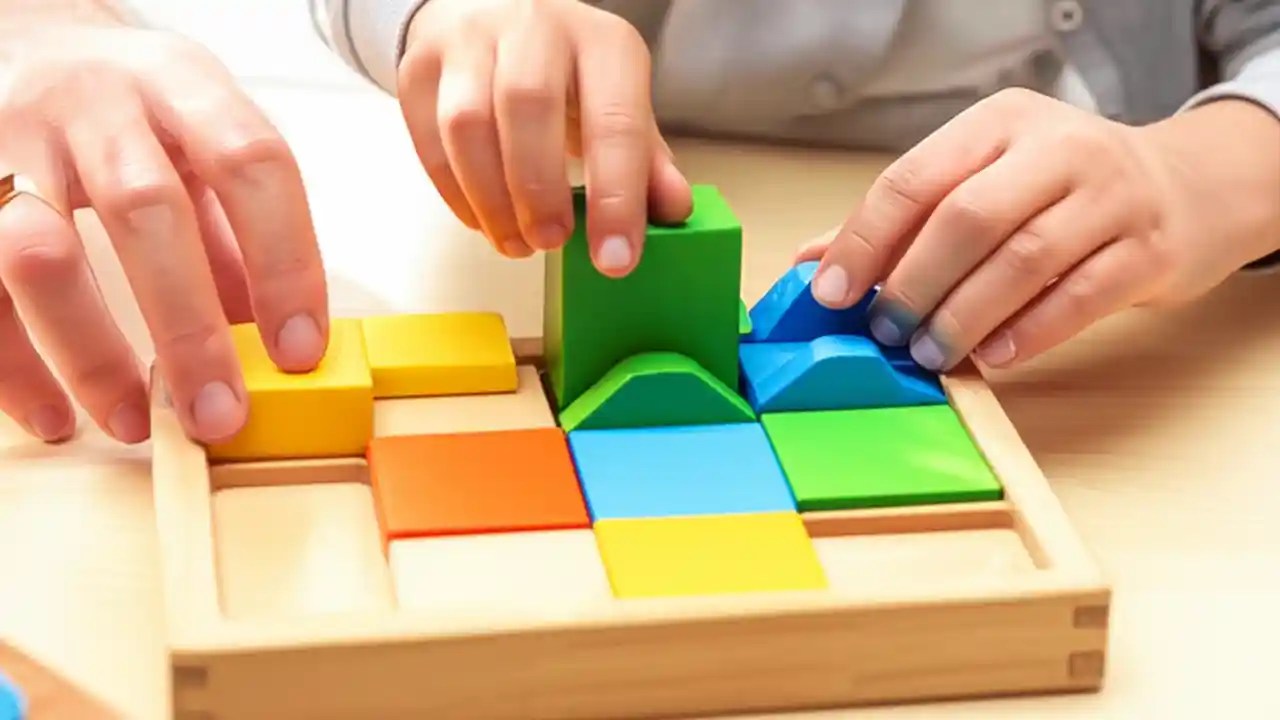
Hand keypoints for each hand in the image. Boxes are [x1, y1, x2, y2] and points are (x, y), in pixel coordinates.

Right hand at [0, 20, 327, 444]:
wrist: (22, 37)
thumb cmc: (129, 106)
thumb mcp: (198, 140)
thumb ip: (238, 230)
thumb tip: (278, 338)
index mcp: (180, 83)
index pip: (252, 164)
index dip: (285, 261)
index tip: (299, 351)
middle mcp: (95, 101)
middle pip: (146, 211)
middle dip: (189, 329)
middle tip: (219, 414)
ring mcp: (11, 138)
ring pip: (42, 253)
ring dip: (91, 355)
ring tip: (133, 422)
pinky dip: (15, 367)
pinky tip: (56, 416)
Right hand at [398, 0, 691, 275]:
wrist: (489, 11)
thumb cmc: (565, 71)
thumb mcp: (617, 102)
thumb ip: (646, 158)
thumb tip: (674, 210)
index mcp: (601, 41)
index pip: (614, 119)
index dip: (617, 196)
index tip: (615, 258)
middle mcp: (534, 26)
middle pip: (527, 105)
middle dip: (539, 190)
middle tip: (551, 243)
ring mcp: (468, 41)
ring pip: (467, 123)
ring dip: (491, 199)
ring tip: (516, 243)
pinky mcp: (420, 66)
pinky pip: (429, 138)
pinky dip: (455, 193)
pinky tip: (484, 221)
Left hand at [803, 88, 1278, 371]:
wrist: (1189, 187)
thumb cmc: (1062, 189)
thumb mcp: (986, 177)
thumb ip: (904, 221)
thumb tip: (813, 265)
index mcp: (1000, 123)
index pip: (914, 179)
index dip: (864, 240)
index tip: (830, 292)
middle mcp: (1058, 147)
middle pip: (966, 218)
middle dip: (914, 283)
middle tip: (886, 330)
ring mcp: (1111, 196)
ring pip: (1022, 260)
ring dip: (963, 316)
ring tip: (930, 351)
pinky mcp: (1149, 249)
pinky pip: (1077, 298)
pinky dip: (1026, 334)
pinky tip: (991, 358)